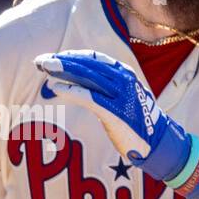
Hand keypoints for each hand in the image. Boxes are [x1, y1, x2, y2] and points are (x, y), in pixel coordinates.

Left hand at [35, 49, 190, 180]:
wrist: (157, 143)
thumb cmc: (135, 121)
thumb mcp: (122, 97)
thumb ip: (103, 88)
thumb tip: (77, 82)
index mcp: (124, 73)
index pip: (94, 58)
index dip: (71, 56)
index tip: (52, 58)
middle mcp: (123, 79)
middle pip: (88, 64)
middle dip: (62, 60)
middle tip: (40, 60)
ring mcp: (121, 95)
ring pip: (88, 77)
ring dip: (64, 70)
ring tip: (44, 68)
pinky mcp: (116, 112)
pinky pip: (90, 97)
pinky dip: (72, 90)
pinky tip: (57, 88)